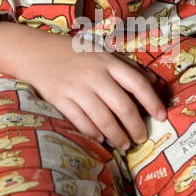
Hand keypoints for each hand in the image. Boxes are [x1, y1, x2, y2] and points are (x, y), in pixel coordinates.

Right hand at [13, 28, 167, 150]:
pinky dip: (93, 133)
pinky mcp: (59, 99)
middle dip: (135, 127)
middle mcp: (93, 74)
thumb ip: (126, 67)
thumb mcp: (100, 52)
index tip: (161, 117)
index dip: (152, 102)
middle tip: (140, 138)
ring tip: (123, 144)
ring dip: (117, 136)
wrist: (33, 52)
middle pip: (122, 106)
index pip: (136, 83)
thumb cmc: (71, 52)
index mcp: (107, 61)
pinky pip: (81, 122)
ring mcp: (75, 87)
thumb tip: (154, 83)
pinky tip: (100, 139)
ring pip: (103, 119)